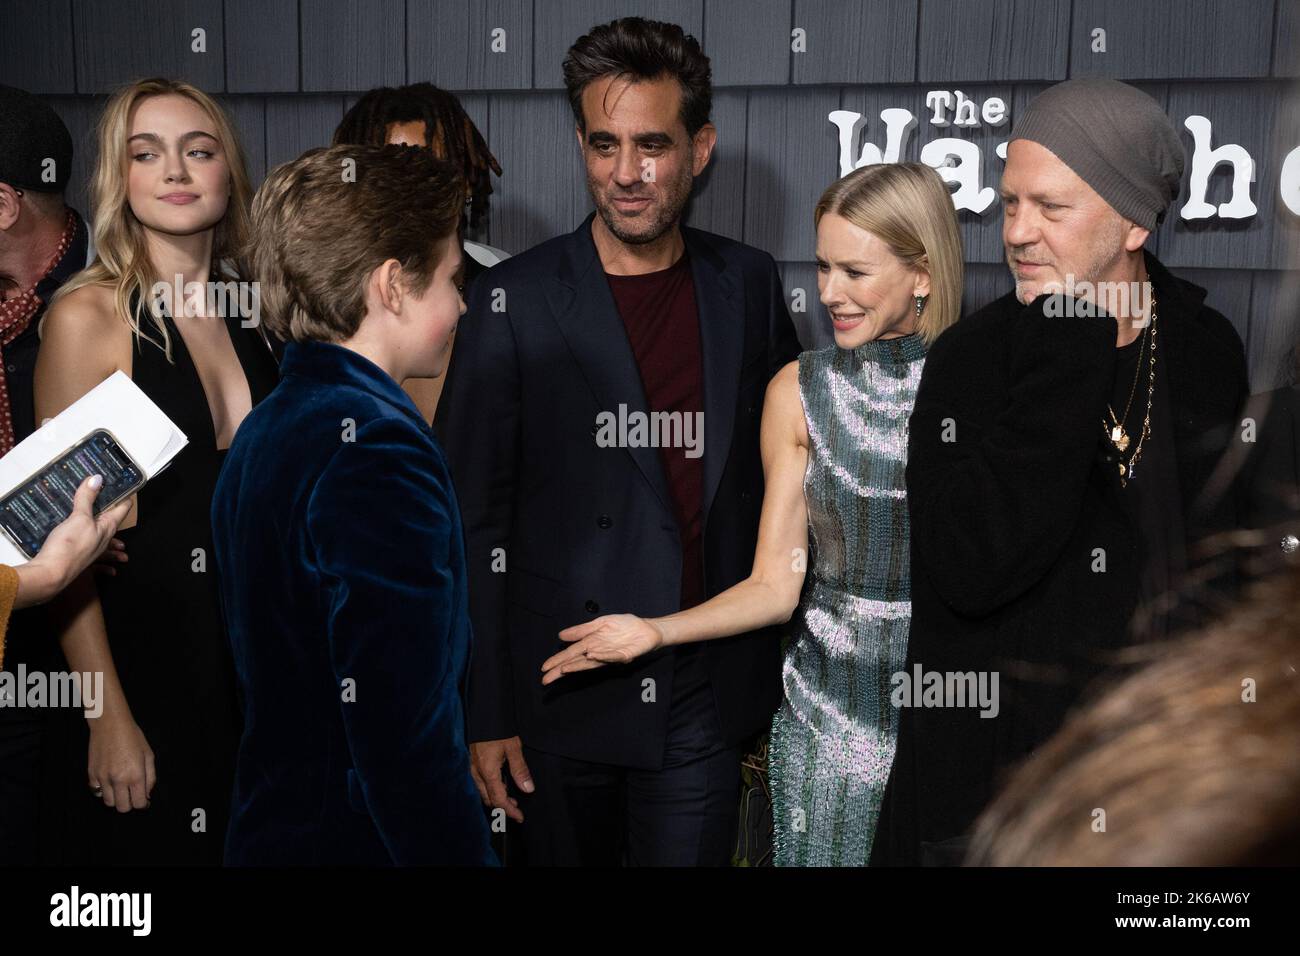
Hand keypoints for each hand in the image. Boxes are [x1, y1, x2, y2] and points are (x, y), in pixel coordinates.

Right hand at [16, 476, 132, 606]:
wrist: (51, 574)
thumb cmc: (69, 547)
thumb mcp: (79, 518)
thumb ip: (87, 499)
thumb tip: (97, 479)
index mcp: (107, 528)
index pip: (122, 509)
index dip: (125, 496)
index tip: (127, 486)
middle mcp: (102, 540)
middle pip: (111, 522)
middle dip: (112, 511)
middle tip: (112, 499)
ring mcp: (91, 550)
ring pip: (103, 537)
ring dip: (107, 532)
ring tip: (117, 536)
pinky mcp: (78, 557)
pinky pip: (92, 555)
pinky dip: (101, 557)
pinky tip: (108, 567)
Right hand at [87, 713, 155, 812]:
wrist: (110, 724)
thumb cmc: (132, 737)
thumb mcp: (148, 755)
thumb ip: (150, 777)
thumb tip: (147, 794)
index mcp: (135, 775)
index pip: (139, 803)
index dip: (143, 804)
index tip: (144, 800)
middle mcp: (118, 780)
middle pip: (123, 808)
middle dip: (130, 804)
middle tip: (132, 795)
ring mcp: (102, 778)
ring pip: (108, 803)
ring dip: (116, 799)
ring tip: (121, 788)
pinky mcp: (91, 775)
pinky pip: (97, 792)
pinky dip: (104, 791)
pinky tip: (110, 782)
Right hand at [468, 737, 532, 823]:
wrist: (485, 712)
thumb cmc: (499, 729)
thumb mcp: (513, 748)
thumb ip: (520, 770)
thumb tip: (528, 789)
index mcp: (487, 771)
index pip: (498, 799)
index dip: (509, 810)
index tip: (520, 817)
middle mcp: (476, 773)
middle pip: (488, 799)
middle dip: (502, 806)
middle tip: (517, 809)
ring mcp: (472, 768)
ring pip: (482, 792)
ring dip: (496, 798)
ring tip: (511, 798)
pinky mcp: (472, 762)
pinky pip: (480, 783)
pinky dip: (491, 789)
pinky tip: (501, 784)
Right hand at [541, 614, 664, 684]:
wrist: (646, 628)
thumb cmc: (624, 627)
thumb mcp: (600, 624)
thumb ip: (581, 630)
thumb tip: (561, 636)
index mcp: (592, 646)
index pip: (571, 655)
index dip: (558, 662)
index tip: (544, 669)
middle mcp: (599, 653)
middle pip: (577, 663)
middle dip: (562, 670)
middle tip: (547, 679)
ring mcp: (611, 656)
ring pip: (592, 663)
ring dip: (578, 665)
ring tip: (564, 669)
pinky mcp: (625, 655)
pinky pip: (613, 656)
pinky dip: (602, 656)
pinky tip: (591, 655)